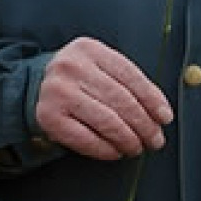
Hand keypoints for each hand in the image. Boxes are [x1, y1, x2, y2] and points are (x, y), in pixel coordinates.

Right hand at [34, 37, 172, 160]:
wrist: (35, 87)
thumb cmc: (78, 80)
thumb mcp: (100, 68)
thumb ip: (127, 82)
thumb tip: (160, 114)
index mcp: (88, 49)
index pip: (129, 75)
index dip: (152, 99)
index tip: (165, 118)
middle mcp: (71, 66)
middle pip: (121, 100)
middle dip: (144, 124)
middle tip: (155, 139)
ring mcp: (58, 91)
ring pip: (107, 121)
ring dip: (128, 139)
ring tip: (136, 147)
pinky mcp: (48, 116)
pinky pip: (86, 139)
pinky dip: (106, 149)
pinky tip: (115, 151)